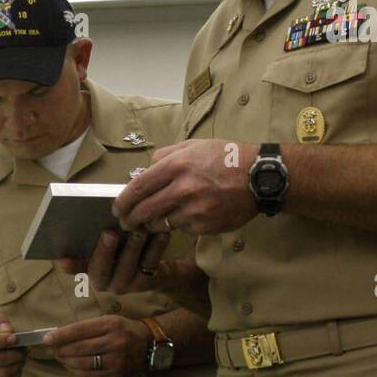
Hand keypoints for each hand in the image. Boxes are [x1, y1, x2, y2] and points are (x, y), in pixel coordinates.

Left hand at [43, 315, 147, 376]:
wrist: (150, 345)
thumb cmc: (124, 329)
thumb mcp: (109, 320)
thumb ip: (88, 327)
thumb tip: (61, 334)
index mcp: (111, 325)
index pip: (80, 330)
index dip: (61, 335)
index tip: (47, 338)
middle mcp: (114, 342)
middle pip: (79, 348)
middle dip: (61, 349)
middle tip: (51, 349)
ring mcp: (116, 360)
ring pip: (83, 363)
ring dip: (66, 361)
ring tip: (60, 357)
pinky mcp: (117, 374)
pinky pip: (91, 375)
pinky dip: (77, 371)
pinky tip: (71, 366)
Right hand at [57, 230, 210, 313]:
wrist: (152, 267)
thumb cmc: (122, 249)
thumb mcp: (106, 248)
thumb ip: (94, 240)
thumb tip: (83, 227)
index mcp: (92, 272)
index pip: (78, 269)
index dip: (72, 265)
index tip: (62, 260)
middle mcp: (107, 283)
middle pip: (101, 270)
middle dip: (105, 251)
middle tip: (109, 233)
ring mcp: (127, 285)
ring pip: (127, 266)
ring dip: (133, 247)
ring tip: (138, 230)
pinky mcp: (146, 282)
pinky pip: (150, 264)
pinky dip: (156, 248)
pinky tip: (160, 234)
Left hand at [113, 140, 259, 235]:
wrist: (259, 177)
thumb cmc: (226, 158)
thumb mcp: (194, 146)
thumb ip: (165, 156)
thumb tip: (144, 170)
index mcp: (176, 165)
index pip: (138, 187)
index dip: (123, 200)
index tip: (116, 208)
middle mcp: (183, 188)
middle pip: (144, 210)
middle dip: (130, 219)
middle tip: (126, 223)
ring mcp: (195, 210)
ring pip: (160, 223)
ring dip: (151, 225)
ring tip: (149, 223)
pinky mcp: (205, 226)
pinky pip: (181, 229)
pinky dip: (177, 227)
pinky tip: (181, 220)